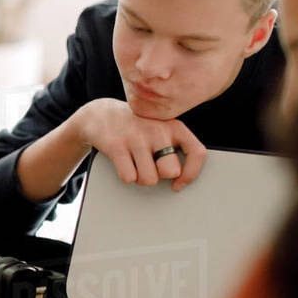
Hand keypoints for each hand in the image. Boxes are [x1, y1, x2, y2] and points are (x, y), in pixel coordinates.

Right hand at [72, 98, 207, 190]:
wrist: (100, 114)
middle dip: (159, 175)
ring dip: (141, 178)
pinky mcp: (117, 146)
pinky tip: (123, 163)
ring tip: (136, 164)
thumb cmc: (136, 128)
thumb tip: (180, 179)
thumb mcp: (161, 128)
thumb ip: (174, 146)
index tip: (179, 183)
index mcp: (174, 126)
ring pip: (149, 179)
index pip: (197, 153)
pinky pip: (129, 177)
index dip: (191, 173)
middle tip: (150, 166)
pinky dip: (126, 176)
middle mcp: (158, 130)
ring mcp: (137, 137)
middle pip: (171, 171)